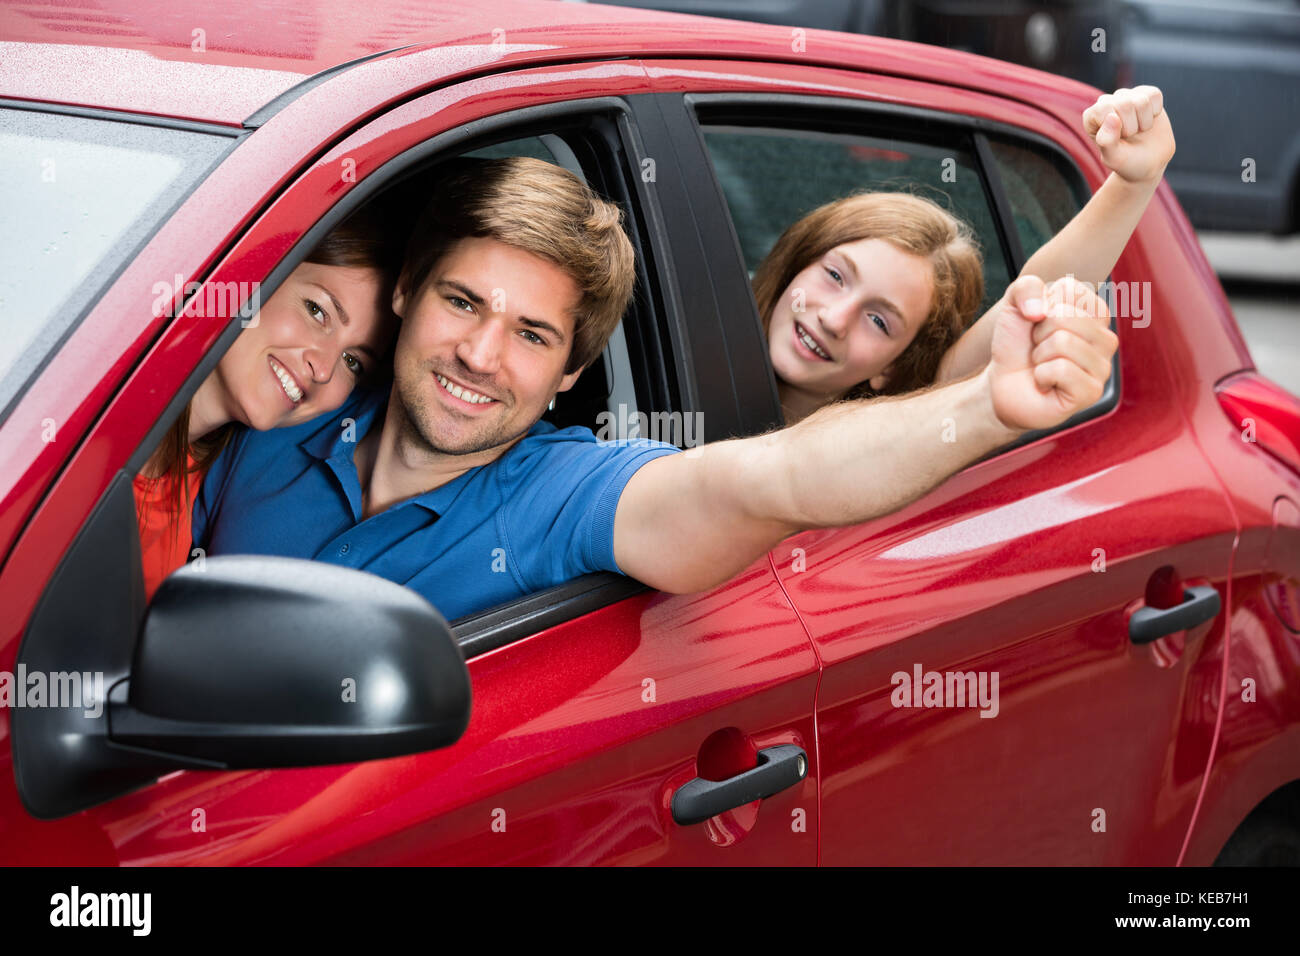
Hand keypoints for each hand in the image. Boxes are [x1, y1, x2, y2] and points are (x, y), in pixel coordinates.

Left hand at [986, 275, 1116, 432]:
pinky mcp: (1092, 392)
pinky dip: (1041, 375)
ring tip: (1041, 365)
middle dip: (1039, 332)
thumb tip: (1041, 310)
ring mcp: (1102, 367)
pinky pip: (1062, 370)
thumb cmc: (1017, 345)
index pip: (1070, 289)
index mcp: (1096, 314)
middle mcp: (1106, 339)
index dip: (1042, 305)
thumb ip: (1027, 287)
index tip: (1039, 323)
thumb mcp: (1015, 305)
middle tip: (1038, 348)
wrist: (1003, 384)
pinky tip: (1044, 383)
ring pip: (1063, 342)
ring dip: (1039, 355)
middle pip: (1065, 316)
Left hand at [1083, 86, 1175, 184]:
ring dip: (1144, 121)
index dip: (1117, 127)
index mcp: (1091, 116)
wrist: (1149, 163)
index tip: (1118, 139)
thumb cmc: (1127, 162)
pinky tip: (1148, 120)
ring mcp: (1126, 96)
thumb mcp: (1114, 158)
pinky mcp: (1145, 94)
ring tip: (1138, 130)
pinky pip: (1154, 94)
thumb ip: (1107, 141)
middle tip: (1130, 137)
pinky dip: (1156, 111)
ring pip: (1141, 100)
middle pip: (1125, 103)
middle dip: (1132, 126)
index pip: (1104, 108)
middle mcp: (1106, 102)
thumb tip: (1112, 117)